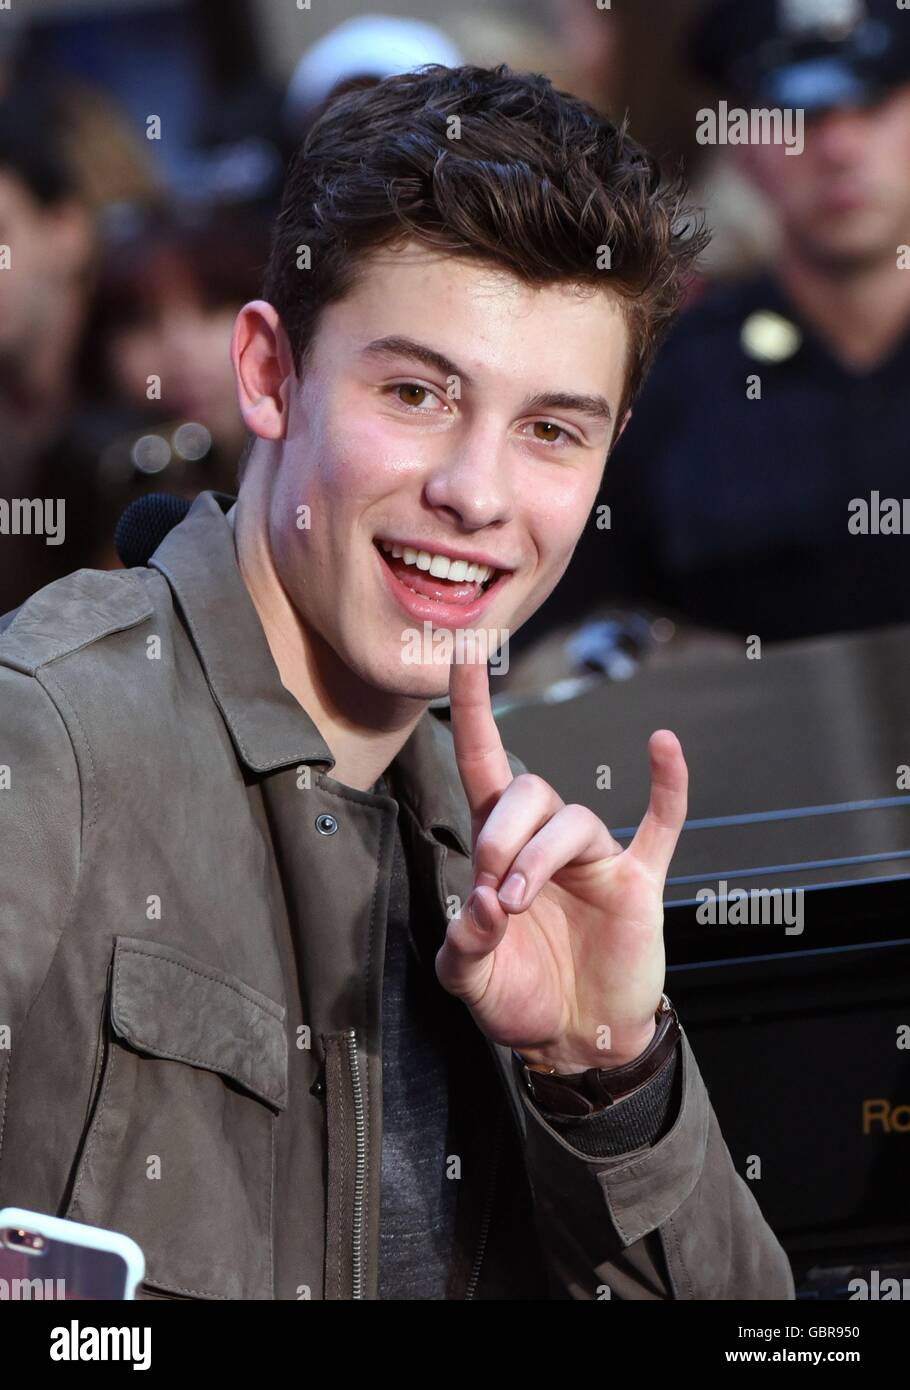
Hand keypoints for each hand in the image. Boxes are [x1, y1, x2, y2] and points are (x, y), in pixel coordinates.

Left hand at [435, 655, 687, 1072]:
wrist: (578, 1042)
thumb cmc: (522, 997)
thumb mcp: (469, 980)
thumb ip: (462, 944)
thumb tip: (481, 902)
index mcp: (499, 850)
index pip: (482, 763)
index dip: (472, 708)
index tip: (460, 652)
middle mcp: (546, 841)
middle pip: (527, 790)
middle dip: (500, 834)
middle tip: (492, 890)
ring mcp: (596, 858)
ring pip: (573, 819)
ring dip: (538, 855)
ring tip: (515, 901)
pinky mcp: (638, 882)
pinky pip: (662, 824)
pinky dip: (667, 786)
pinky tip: (664, 746)